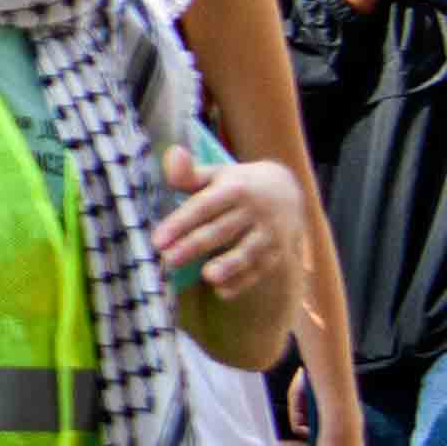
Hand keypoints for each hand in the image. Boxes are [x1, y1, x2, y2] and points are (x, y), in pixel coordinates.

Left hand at [155, 150, 306, 298]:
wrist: (288, 191)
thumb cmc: (238, 185)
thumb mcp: (217, 174)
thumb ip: (189, 173)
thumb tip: (172, 154)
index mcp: (235, 188)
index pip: (204, 206)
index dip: (181, 222)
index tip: (157, 239)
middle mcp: (255, 210)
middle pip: (221, 230)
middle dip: (195, 246)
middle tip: (168, 260)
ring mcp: (270, 233)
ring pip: (248, 251)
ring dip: (229, 265)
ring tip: (207, 276)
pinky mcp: (278, 253)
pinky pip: (260, 269)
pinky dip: (243, 282)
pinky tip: (222, 292)